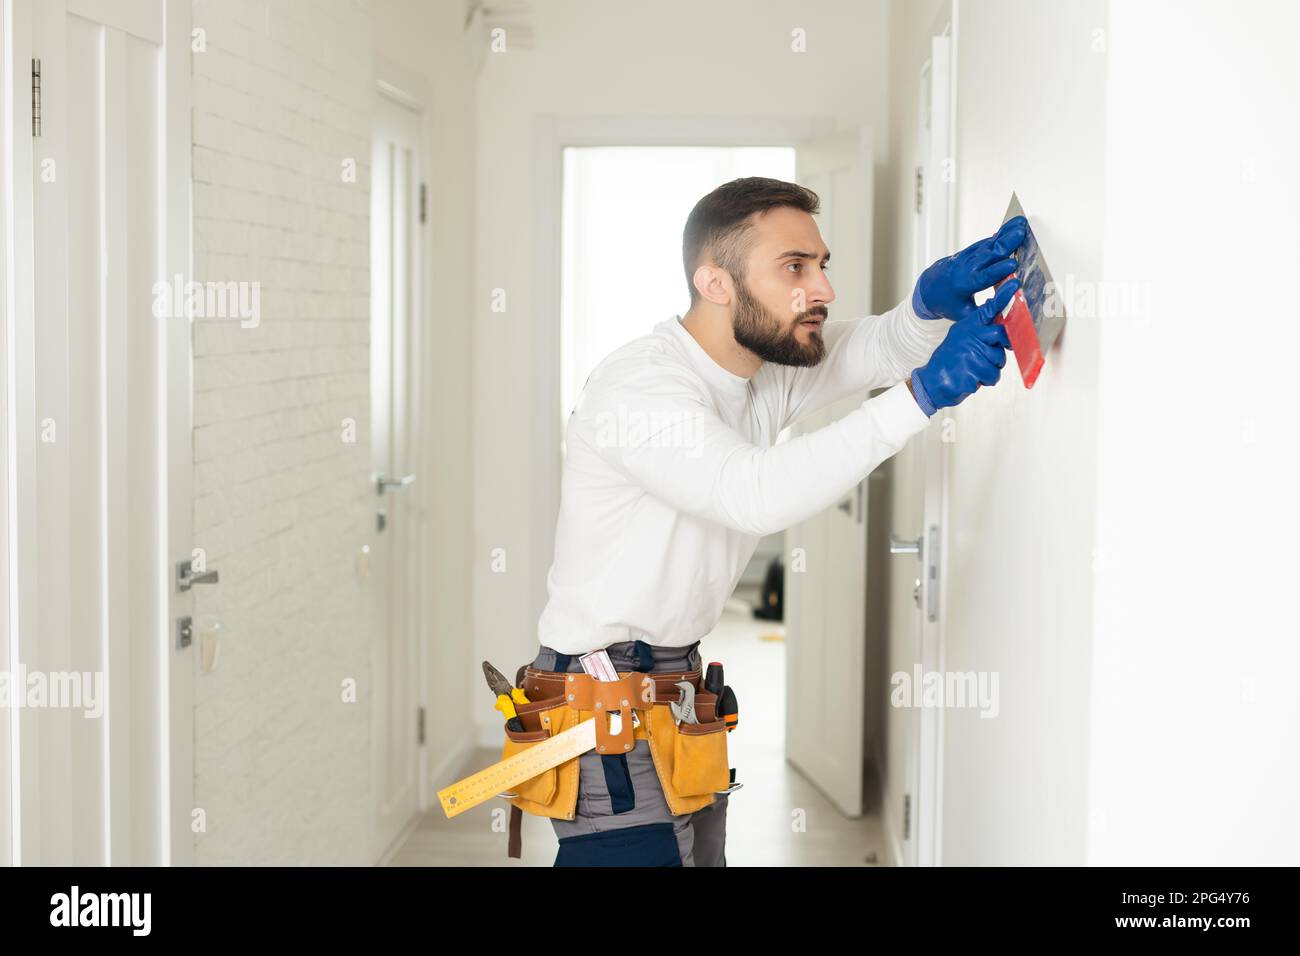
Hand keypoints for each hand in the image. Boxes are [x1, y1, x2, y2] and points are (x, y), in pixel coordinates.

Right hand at [910, 279, 1018, 414]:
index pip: (988, 308)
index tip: (1014, 284)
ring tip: (974, 369)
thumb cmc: (950, 360)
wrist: (931, 382)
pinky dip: (986, 380)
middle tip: (989, 355)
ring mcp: (971, 353)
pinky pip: (993, 376)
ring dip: (991, 368)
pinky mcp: (972, 371)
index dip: (1003, 296)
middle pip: (1001, 334)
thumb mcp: (960, 337)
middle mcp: (969, 336)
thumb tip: (997, 317)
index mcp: (967, 326)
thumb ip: (979, 328)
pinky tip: (972, 378)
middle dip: (1000, 348)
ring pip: (999, 359)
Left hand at [912, 215, 1026, 321]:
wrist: (930, 288)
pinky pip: (987, 241)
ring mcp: (968, 257)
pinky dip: (1000, 233)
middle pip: (988, 254)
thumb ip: (984, 313)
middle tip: (1022, 233)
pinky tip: (1013, 225)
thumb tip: (1006, 321)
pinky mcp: (971, 251)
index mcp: (965, 285)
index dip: (999, 271)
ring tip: (1021, 223)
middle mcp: (967, 267)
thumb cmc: (948, 303)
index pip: (984, 277)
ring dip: (1006, 233)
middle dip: (1006, 243)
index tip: (1014, 265)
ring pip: (989, 244)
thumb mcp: (964, 314)